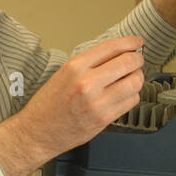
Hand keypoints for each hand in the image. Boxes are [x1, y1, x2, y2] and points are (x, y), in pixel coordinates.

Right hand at [14, 36, 144, 163]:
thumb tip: (117, 54)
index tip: (137, 43)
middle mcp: (87, 83)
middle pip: (128, 63)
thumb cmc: (48, 104)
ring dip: (137, 79)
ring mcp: (97, 103)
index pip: (112, 47)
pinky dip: (131, 96)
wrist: (37, 132)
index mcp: (75, 67)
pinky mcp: (104, 119)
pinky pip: (131, 101)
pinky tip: (122, 96)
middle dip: (137, 60)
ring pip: (134, 83)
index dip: (130, 42)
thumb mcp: (64, 74)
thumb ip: (90, 63)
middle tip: (137, 62)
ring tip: (129, 80)